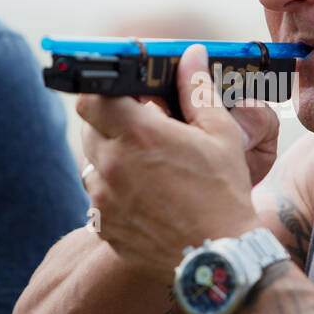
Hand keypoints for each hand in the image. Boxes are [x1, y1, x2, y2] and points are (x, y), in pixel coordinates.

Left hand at [77, 44, 265, 281]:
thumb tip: (192, 55)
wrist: (219, 258)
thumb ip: (197, 90)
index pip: (92, 96)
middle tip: (140, 127)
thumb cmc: (224, 194)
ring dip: (110, 156)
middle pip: (88, 127)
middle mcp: (112, 165)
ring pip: (91, 163)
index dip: (103, 90)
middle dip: (109, 121)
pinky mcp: (104, 227)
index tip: (122, 93)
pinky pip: (97, 198)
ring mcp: (103, 199)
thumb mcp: (220, 135)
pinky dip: (113, 191)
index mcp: (138, 134)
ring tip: (145, 165)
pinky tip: (144, 196)